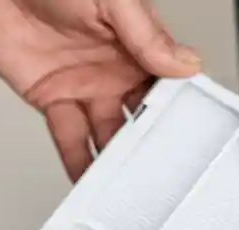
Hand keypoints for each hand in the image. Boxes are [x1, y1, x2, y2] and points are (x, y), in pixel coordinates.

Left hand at [0, 0, 201, 180]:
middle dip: (151, 147)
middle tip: (159, 174)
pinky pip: (68, 136)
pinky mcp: (50, 96)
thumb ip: (147, 35)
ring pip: (107, 134)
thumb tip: (186, 63)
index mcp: (138, 44)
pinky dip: (78, 161)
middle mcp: (115, 68)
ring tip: (127, 186)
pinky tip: (90, 180)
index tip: (188, 142)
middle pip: (141, 119)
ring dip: (116, 160)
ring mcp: (84, 85)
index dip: (178, 115)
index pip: (168, 88)